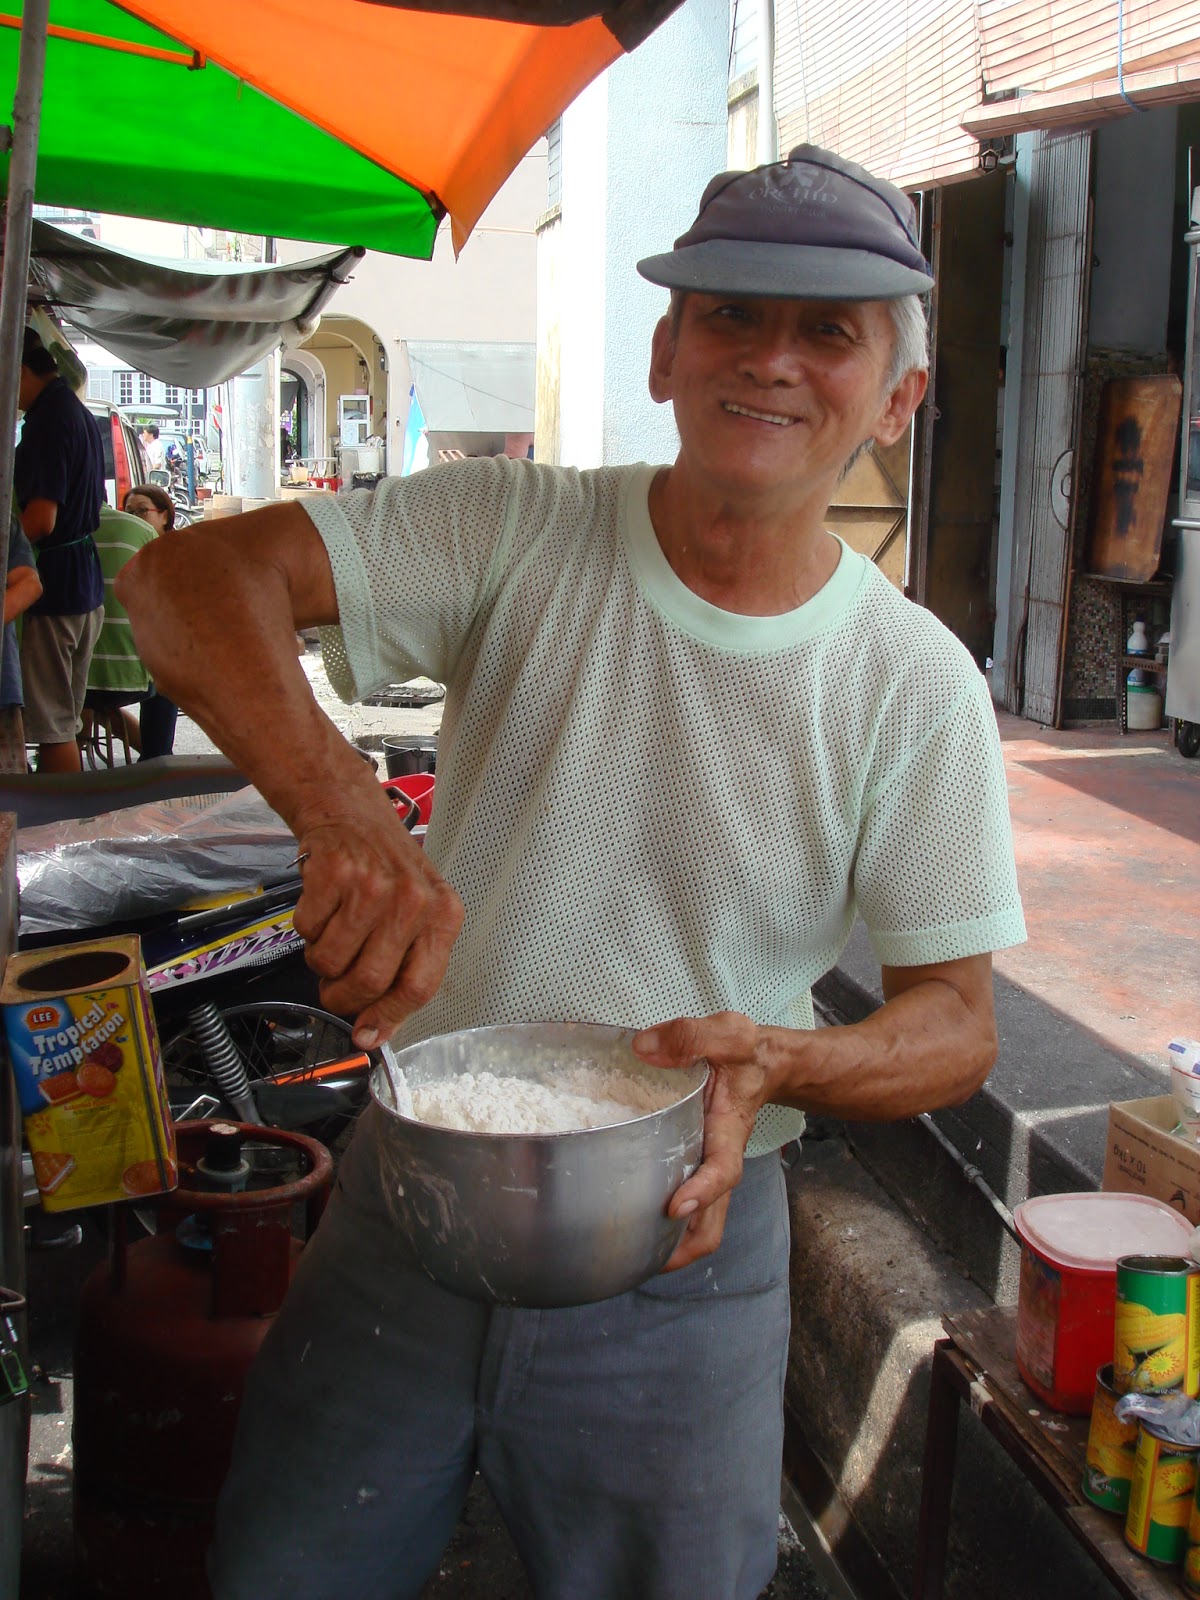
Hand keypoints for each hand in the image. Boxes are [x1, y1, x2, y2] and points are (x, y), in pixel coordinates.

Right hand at [290, 789, 463, 1047]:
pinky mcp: (332, 873)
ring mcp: (372, 884)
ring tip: (333, 935)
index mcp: (443, 916)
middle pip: (369, 981)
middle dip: (342, 996)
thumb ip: (403, 974)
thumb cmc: (387, 873)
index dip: (387, 1018)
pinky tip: (324, 905)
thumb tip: (371, 1035)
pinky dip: (307, 929)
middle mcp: (413, 900)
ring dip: (321, 960)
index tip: (365, 1036)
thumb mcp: (417, 917)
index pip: (419, 987)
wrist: (352, 814)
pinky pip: (307, 931)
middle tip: (334, 988)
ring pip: (330, 961)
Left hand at [632, 1012, 773, 1270]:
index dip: (702, 1192)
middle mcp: (718, 1158)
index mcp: (729, 1131)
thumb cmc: (746, 1053)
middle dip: (682, 1248)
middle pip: (711, 1222)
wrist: (764, 1064)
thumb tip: (644, 1049)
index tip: (675, 1207)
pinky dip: (660, 1222)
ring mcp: (706, 1167)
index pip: (722, 1171)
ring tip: (624, 1253)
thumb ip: (692, 1036)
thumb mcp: (730, 1033)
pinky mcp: (693, 1164)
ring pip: (698, 1223)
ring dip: (670, 1244)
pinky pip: (682, 1205)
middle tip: (639, 1260)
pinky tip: (624, 1214)